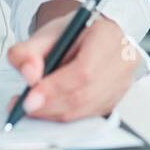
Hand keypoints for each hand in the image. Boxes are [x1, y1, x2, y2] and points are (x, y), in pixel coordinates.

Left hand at [5, 1, 139, 122]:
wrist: (89, 36)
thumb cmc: (73, 34)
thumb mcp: (46, 34)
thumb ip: (29, 51)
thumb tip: (29, 74)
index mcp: (108, 35)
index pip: (84, 69)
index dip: (57, 87)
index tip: (31, 97)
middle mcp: (122, 59)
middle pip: (85, 92)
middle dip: (52, 103)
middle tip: (26, 105)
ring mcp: (122, 82)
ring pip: (87, 108)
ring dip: (55, 112)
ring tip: (32, 107)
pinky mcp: (116, 99)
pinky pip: (88, 115)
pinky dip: (65, 115)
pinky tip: (49, 109)